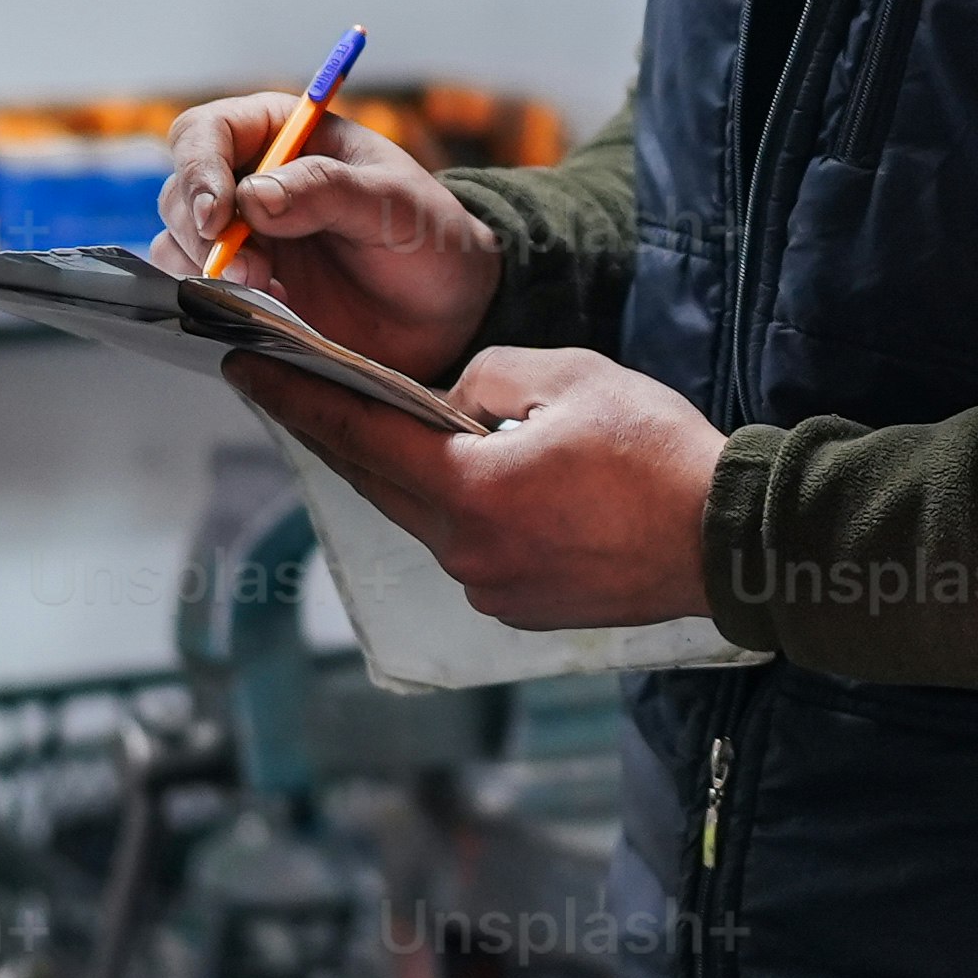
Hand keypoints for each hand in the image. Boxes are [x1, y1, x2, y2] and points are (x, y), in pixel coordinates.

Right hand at [158, 85, 496, 385]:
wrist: (449, 311)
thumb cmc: (430, 238)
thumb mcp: (393, 203)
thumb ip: (327, 189)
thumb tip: (253, 196)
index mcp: (285, 133)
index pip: (207, 131)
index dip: (200, 167)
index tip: (219, 214)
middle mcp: (252, 179)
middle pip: (181, 188)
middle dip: (201, 230)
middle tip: (251, 267)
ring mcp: (244, 235)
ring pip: (177, 239)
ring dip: (204, 267)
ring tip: (266, 288)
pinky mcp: (245, 285)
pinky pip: (195, 286)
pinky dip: (212, 299)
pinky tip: (267, 307)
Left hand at [243, 345, 722, 630]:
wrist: (730, 541)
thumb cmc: (658, 453)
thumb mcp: (569, 377)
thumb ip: (488, 380)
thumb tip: (454, 404)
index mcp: (470, 493)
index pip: (361, 437)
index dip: (299, 399)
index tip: (247, 370)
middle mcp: (466, 553)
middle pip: (379, 484)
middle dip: (332, 432)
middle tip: (283, 387)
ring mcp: (493, 589)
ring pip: (426, 518)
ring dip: (404, 472)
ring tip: (386, 425)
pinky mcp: (523, 607)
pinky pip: (470, 546)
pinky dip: (458, 508)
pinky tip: (474, 478)